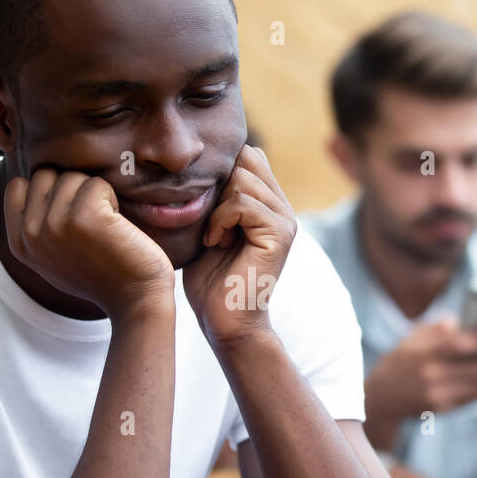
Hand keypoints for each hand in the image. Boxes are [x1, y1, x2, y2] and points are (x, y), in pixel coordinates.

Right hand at [4, 166, 173, 319]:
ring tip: (104, 224)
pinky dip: (112, 197)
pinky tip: (116, 224)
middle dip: (71, 188)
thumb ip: (36, 225)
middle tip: (91, 219)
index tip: (69, 212)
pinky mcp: (84, 217)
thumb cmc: (101, 275)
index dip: (47, 190)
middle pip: (45, 175)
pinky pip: (97, 183)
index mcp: (19, 243)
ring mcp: (55, 225)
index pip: (17, 186)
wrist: (135, 300)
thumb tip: (31, 181)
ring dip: (94, 193)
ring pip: (72, 176)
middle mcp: (31, 234)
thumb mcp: (52, 256)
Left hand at [183, 145, 296, 348]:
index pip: (247, 155)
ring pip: (243, 178)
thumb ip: (211, 197)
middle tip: (207, 223)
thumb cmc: (209, 281)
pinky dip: (221, 220)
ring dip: (217, 207)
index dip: (219, 170)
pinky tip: (215, 242)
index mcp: (267, 203)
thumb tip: (192, 165)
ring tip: (212, 236)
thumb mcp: (205, 228)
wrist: (224, 323)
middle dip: (217, 185)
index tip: (200, 206)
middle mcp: (281, 207)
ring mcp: (284, 219)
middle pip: (246, 159)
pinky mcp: (280, 235)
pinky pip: (244, 203)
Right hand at [365, 315, 476, 423]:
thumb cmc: (399, 362)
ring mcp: (438, 393)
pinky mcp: (442, 408)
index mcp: (425, 352)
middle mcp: (432, 374)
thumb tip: (458, 319)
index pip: (463, 343)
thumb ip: (435, 329)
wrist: (380, 398)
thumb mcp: (410, 339)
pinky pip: (473, 398)